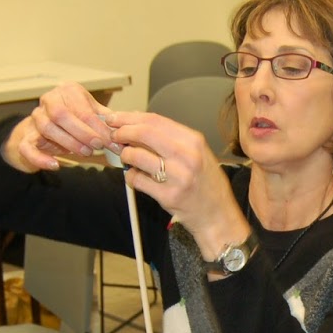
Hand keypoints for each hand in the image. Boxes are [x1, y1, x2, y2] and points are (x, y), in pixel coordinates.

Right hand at [2, 82, 117, 172]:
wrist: (44, 129)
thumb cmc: (73, 120)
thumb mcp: (90, 114)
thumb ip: (105, 120)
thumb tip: (126, 126)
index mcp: (67, 91)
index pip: (82, 108)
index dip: (98, 127)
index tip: (113, 141)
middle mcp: (48, 101)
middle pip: (61, 114)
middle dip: (83, 132)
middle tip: (99, 145)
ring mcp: (35, 118)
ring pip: (47, 128)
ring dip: (68, 142)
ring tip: (85, 152)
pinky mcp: (25, 137)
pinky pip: (27, 147)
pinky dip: (41, 158)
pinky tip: (55, 165)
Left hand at [108, 111, 248, 259]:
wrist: (218, 215)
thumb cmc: (206, 183)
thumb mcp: (197, 153)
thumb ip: (171, 138)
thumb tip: (137, 121)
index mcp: (194, 141)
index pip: (155, 120)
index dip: (130, 117)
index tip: (115, 118)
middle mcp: (188, 156)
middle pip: (144, 133)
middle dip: (123, 132)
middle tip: (114, 135)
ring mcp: (178, 177)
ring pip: (137, 156)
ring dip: (125, 155)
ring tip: (127, 158)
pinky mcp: (168, 196)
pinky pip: (138, 180)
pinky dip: (130, 177)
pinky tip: (135, 177)